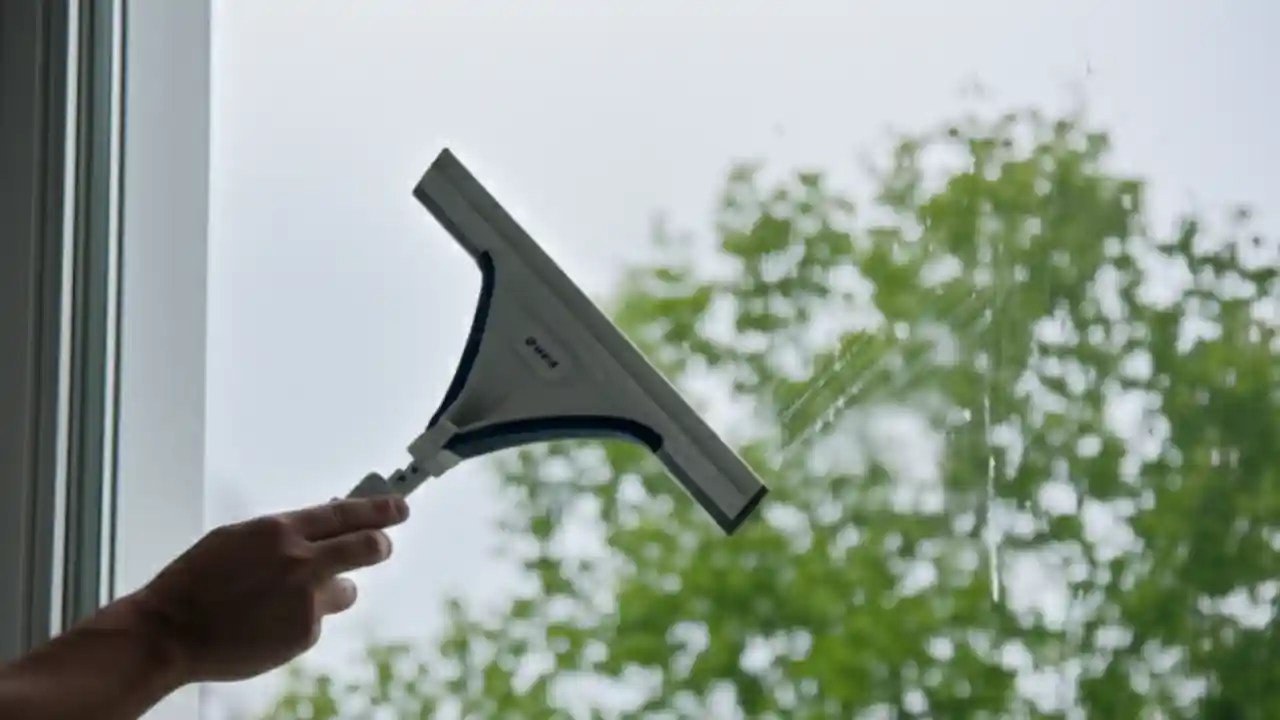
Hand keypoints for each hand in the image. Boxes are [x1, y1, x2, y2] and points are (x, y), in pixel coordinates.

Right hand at [111, 496, 409, 682]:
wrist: (170, 631)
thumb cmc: (198, 581)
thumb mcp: (238, 539)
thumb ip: (283, 535)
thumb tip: (322, 529)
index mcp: (280, 531)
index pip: (345, 513)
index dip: (379, 509)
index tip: (400, 508)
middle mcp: (300, 561)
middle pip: (368, 546)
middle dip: (381, 543)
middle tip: (384, 544)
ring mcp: (305, 599)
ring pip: (345, 589)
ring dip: (330, 591)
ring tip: (287, 600)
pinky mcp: (304, 633)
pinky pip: (317, 621)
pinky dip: (300, 621)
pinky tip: (266, 624)